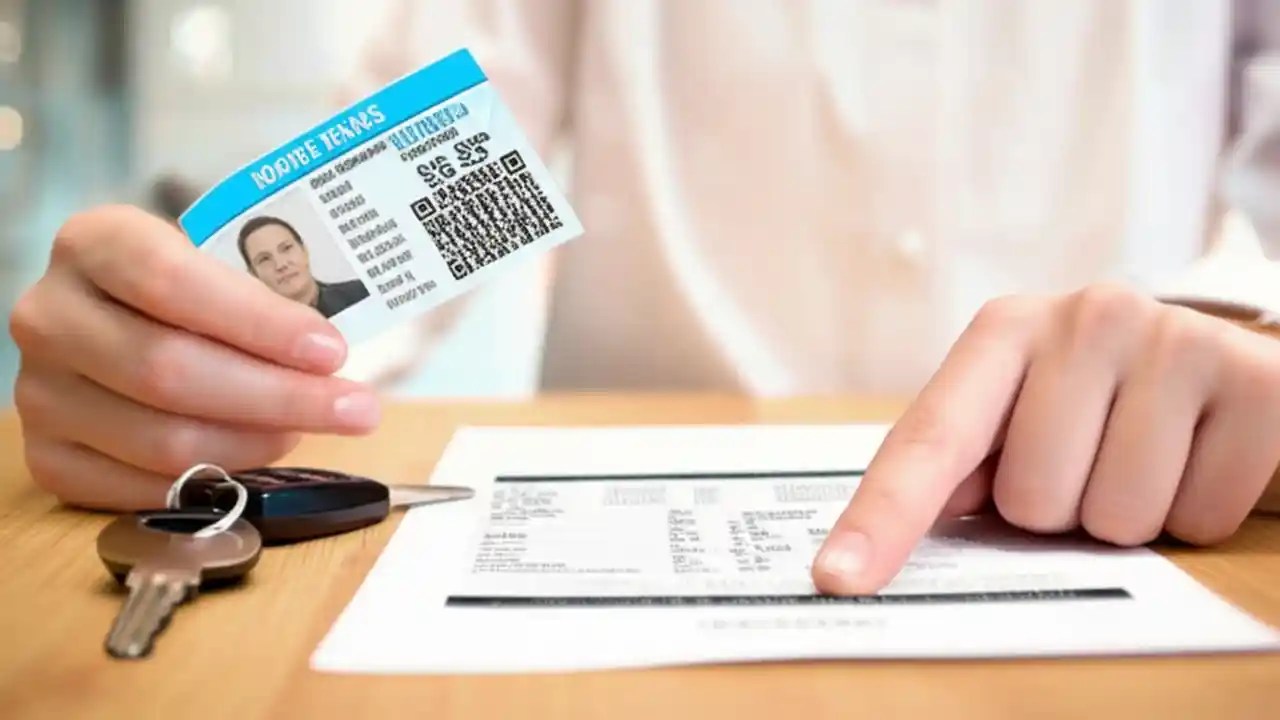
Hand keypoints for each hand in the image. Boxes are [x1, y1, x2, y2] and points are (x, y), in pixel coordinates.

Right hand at [9, 205, 380, 509]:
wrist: (119, 322)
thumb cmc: (191, 292)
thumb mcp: (220, 266)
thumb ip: (263, 296)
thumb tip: (333, 360)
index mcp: (93, 243)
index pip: (171, 281)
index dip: (258, 322)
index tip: (331, 351)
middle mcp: (50, 314)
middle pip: (169, 371)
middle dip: (279, 396)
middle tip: (354, 408)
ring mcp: (39, 391)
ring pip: (162, 439)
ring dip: (255, 443)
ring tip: (307, 429)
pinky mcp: (48, 455)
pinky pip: (141, 487)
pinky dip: (213, 480)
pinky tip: (257, 459)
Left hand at [812, 284, 1279, 593]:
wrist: (1228, 366)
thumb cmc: (1104, 403)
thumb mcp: (1025, 412)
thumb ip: (958, 464)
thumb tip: (872, 543)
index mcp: (1005, 332)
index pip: (929, 439)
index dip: (882, 516)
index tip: (839, 577)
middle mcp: (1085, 316)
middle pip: (1032, 501)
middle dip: (1062, 512)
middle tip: (1095, 465)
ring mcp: (1173, 339)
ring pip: (1115, 519)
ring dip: (1131, 518)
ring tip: (1149, 461)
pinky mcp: (1255, 381)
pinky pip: (1199, 519)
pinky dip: (1198, 516)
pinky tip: (1201, 461)